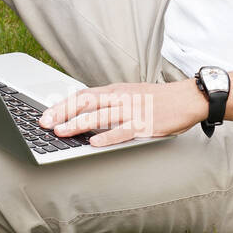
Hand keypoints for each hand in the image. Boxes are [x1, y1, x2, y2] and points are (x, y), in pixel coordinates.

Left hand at [38, 79, 208, 147]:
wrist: (187, 99)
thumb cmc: (159, 99)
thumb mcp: (130, 95)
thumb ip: (110, 102)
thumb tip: (86, 113)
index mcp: (116, 90)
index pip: (83, 95)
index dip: (63, 105)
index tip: (46, 114)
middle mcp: (120, 97)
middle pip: (86, 102)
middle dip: (63, 113)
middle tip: (46, 123)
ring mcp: (132, 110)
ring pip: (100, 116)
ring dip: (78, 124)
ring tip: (62, 133)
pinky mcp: (144, 124)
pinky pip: (122, 131)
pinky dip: (106, 136)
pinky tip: (94, 142)